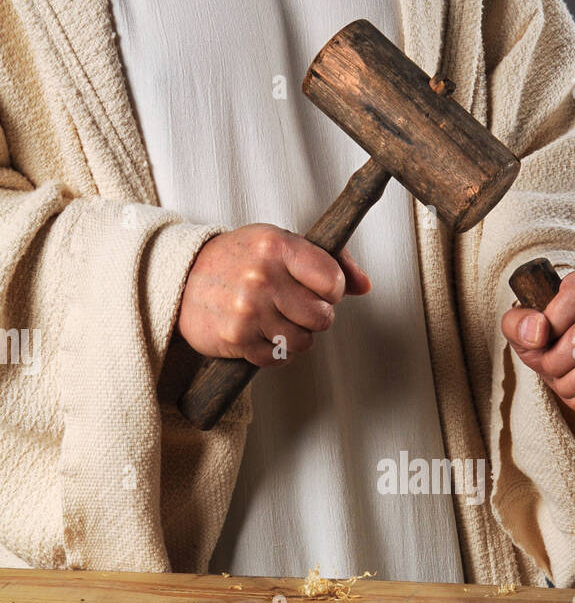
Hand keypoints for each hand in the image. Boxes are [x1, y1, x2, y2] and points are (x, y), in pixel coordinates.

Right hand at [177, 223, 370, 364]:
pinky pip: (279, 358)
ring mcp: (248, 308)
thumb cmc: (239, 260)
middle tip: (293, 307)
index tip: (317, 288)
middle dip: (314, 317)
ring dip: (294, 336)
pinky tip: (259, 332)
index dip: (331, 291)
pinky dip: (274, 351)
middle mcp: (262, 276)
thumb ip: (330, 260)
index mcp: (277, 245)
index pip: (333, 281)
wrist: (182, 279)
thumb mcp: (280, 244)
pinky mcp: (237, 337)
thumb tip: (365, 286)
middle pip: (323, 317)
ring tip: (274, 319)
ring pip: (304, 342)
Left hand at [500, 267, 574, 414]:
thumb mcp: (525, 325)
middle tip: (548, 367)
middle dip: (557, 361)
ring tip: (565, 382)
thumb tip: (537, 331)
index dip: (554, 321)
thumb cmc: (551, 336)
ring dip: (573, 384)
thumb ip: (518, 323)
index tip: (541, 338)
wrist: (572, 357)